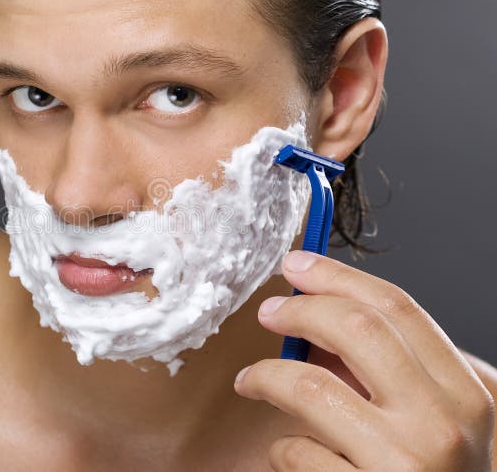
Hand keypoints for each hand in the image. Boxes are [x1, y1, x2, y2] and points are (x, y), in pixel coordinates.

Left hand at [233, 250, 494, 470]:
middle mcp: (444, 425)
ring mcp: (404, 466)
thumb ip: (397, 373)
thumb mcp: (442, 420)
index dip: (338, 277)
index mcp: (468, 395)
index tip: (297, 265)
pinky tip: (285, 450)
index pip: (396, 309)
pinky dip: (280, 446)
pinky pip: (296, 452)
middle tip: (269, 310)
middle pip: (356, 329)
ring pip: (310, 387)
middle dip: (301, 309)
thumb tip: (320, 322)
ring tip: (250, 380)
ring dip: (267, 375)